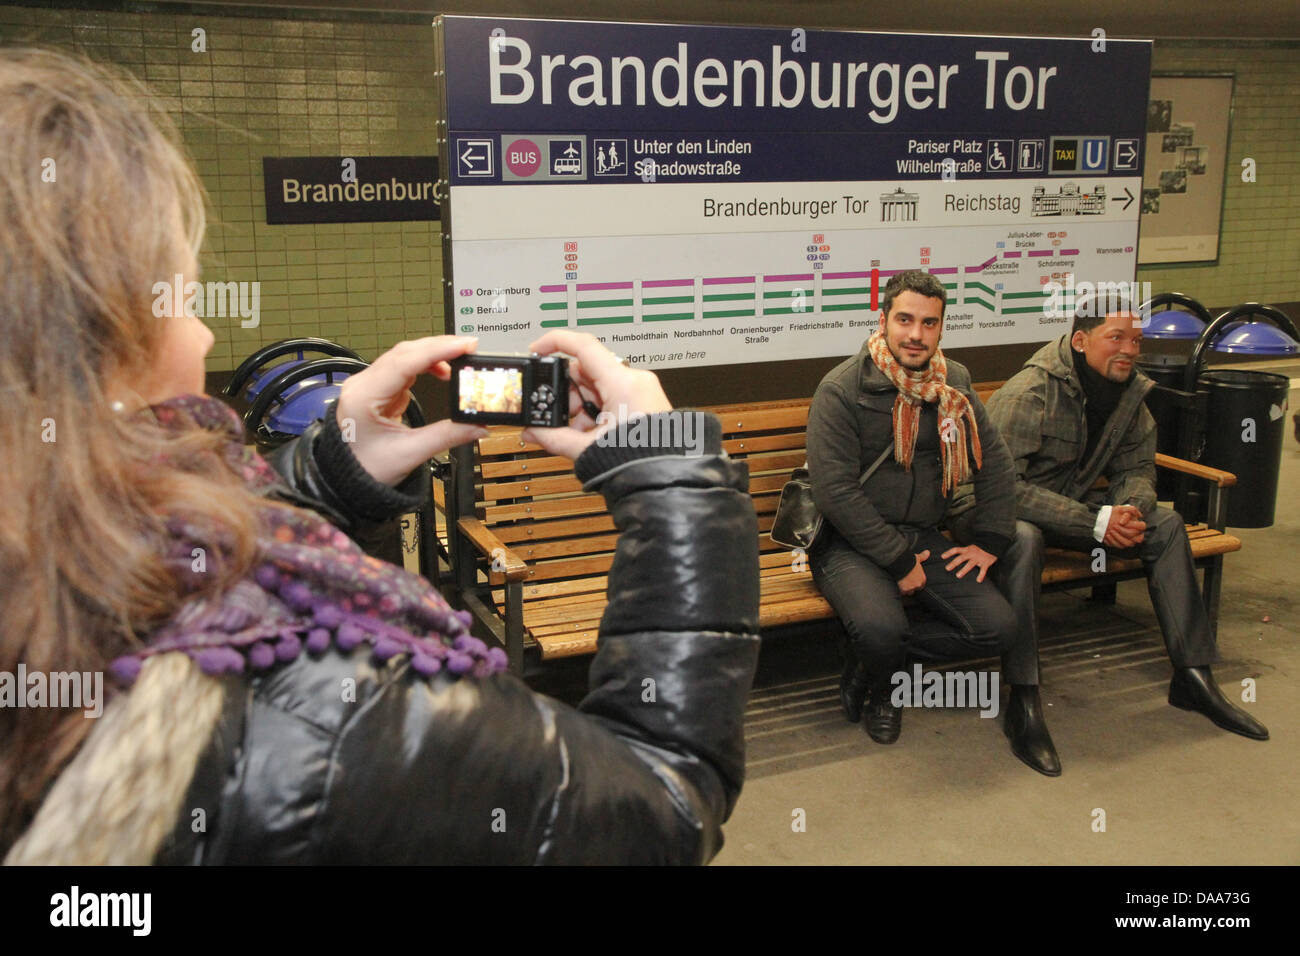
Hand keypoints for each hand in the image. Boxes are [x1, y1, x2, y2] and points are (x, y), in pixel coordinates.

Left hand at [334, 336, 488, 485]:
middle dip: (438, 347)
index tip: (463, 346)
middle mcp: (363, 385)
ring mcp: (369, 385)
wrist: (344, 481)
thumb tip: (478, 425)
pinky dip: (426, 365)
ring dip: (433, 354)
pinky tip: (442, 371)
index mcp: (364, 397)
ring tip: (459, 359)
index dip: (436, 351)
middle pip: (404, 353)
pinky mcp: (379, 390)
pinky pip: (405, 368)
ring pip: (405, 357)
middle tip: (469, 348)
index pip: (404, 362)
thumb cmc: (366, 469)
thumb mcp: (410, 453)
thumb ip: (447, 436)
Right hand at [520, 330, 671, 459]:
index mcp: (622, 383)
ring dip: (581, 406)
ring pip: (597, 386)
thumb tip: (533, 432)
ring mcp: (641, 391)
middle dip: (568, 393)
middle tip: (558, 416)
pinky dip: (596, 412)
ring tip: (579, 433)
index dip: (555, 342)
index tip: (537, 349)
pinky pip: (612, 396)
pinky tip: (590, 433)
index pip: (583, 346)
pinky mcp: (645, 402)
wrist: (666, 479)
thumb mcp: (588, 448)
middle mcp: (635, 381)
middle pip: (587, 371)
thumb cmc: (641, 461)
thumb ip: (554, 438)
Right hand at [897, 550, 930, 595]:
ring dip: (905, 589)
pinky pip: (901, 592)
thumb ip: (922, 557)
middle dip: (911, 586)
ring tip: (902, 584)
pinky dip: (899, 590)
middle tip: (907, 582)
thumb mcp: (917, 558)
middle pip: (915, 589)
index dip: (917, 582)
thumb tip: (927, 552)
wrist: (900, 565)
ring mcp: (910, 588)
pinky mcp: (902, 590)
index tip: (913, 580)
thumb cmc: (909, 561)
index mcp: (922, 579)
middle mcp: (917, 585)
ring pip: (908, 592)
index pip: (922, 584)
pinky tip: (897, 586)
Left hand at [941, 544, 997, 581]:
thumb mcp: (971, 548)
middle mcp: (972, 553)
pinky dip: (981, 575)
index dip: (949, 553)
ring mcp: (979, 558)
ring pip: (970, 564)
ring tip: (958, 575)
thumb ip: (964, 552)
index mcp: (967, 549)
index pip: (956, 550)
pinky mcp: (986, 562)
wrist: (994, 545)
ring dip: (964, 570)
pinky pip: (983, 569)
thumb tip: (955, 557)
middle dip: (954, 563)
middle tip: (947, 568)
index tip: (942, 557)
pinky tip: (978, 580)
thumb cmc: (981, 548)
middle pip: (961, 558)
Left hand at [1103, 505, 1145, 549]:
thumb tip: (1128, 520)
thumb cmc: (1115, 514)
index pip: (1142, 526)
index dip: (1133, 525)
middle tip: (1114, 526)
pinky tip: (1107, 535)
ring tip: (1110, 531)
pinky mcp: (1122, 545)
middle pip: (1134, 535)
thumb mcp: (1121, 508)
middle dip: (1123, 531)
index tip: (1121, 522)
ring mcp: (1129, 540)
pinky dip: (1112, 541)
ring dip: (1118, 537)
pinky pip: (1119, 546)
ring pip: (1128, 543)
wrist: (1104, 520)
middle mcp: (1136, 534)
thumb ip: (1130, 510)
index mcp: (1137, 525)